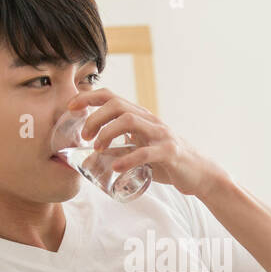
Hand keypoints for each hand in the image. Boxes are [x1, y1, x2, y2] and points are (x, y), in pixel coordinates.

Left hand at [66, 87, 229, 199]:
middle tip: (84, 136)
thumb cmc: (166, 163)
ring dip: (107, 132)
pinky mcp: (170, 152)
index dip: (88, 98)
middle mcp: (149, 121)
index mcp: (140, 118)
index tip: (70, 107)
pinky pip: (146, 152)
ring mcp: (160, 135)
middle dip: (94, 117)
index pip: (111, 97)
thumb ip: (119, 150)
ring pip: (129, 121)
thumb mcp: (139, 153)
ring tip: (97, 148)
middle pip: (117, 105)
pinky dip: (128, 158)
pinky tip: (116, 166)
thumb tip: (90, 158)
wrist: (199, 174)